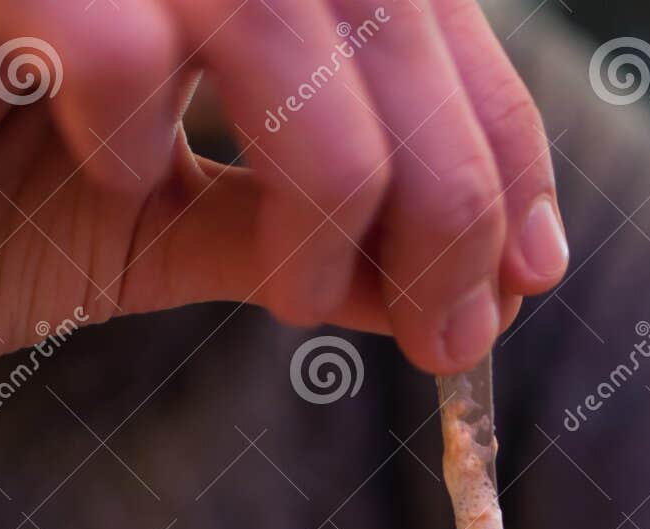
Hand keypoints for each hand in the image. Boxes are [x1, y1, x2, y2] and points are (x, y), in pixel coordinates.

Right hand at [0, 0, 566, 372]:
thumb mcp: (147, 229)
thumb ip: (294, 235)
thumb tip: (460, 291)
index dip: (491, 128)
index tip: (533, 270)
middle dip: (448, 172)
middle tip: (459, 326)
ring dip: (333, 158)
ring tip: (302, 291)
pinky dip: (128, 81)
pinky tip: (117, 158)